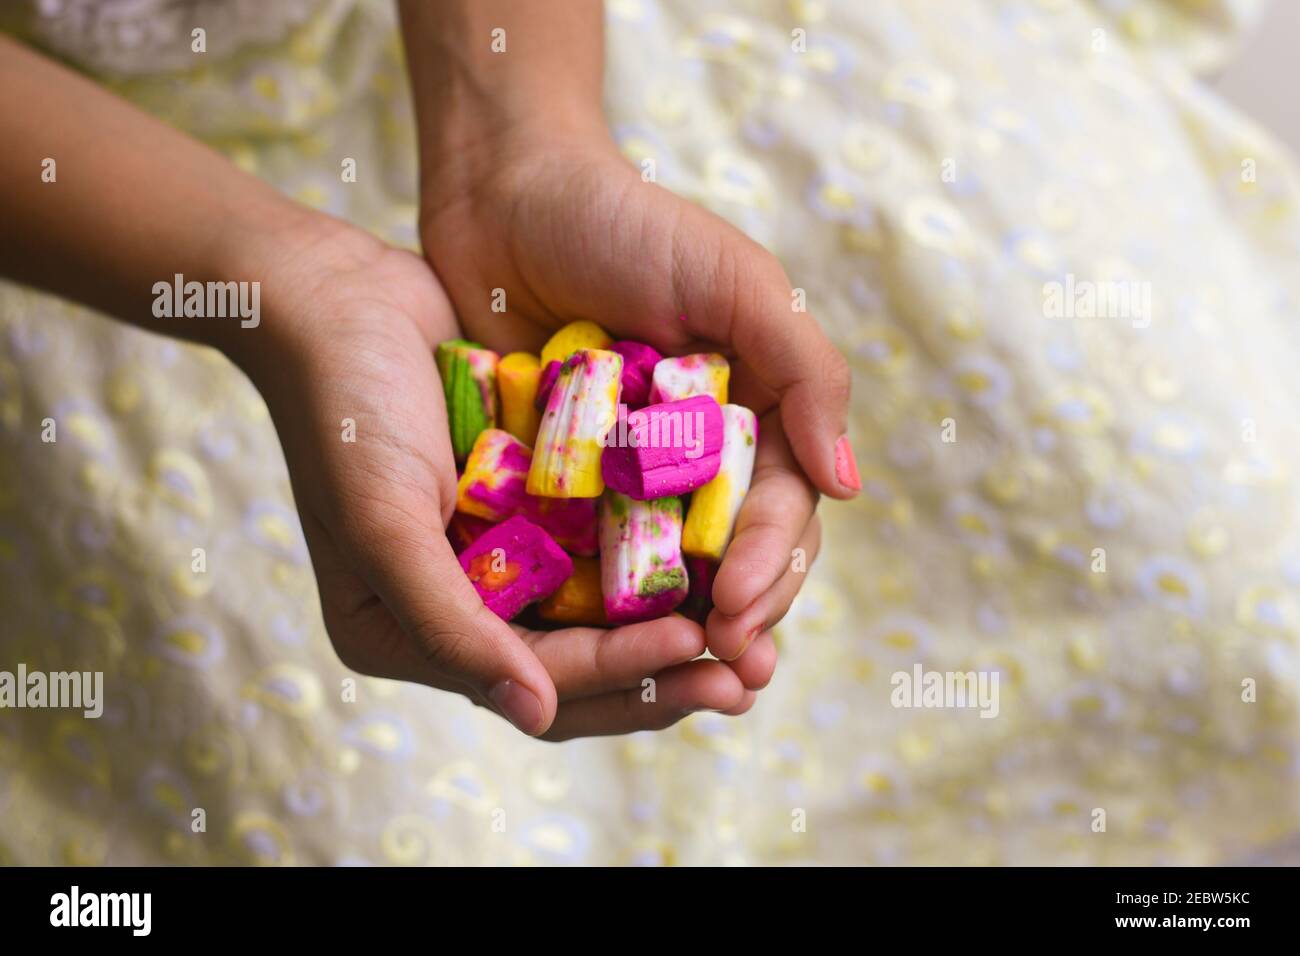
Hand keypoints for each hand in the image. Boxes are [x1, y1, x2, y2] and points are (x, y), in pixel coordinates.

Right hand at [237, 218, 750, 738]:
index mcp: (411, 637)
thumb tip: (537, 715)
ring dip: (672, 626)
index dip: (620, 672)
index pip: (538, 681)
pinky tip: (718, 552)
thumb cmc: (344, 411)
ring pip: (600, 619)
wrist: (339, 300)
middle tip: (748, 674)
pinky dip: (655, 558)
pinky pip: (601, 548)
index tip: (697, 642)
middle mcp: (460, 608)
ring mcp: (497, 559)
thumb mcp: (383, 523)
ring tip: (750, 631)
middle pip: (579, 671)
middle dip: (663, 675)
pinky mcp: (527, 507)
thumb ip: (451, 626)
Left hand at [419, 129, 856, 684]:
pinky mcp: (560, 484)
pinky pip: (582, 555)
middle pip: (734, 558)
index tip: (744, 606)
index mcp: (756, 415)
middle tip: (728, 671)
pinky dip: (594, 603)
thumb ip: (803, 372)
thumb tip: (851, 485)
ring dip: (677, 633)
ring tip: (676, 683)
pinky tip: (592, 650)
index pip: (783, 510)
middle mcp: (698, 458)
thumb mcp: (733, 281)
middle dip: (741, 617)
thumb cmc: (626, 225)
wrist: (506, 195)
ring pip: (665, 575)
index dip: (773, 564)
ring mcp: (627, 476)